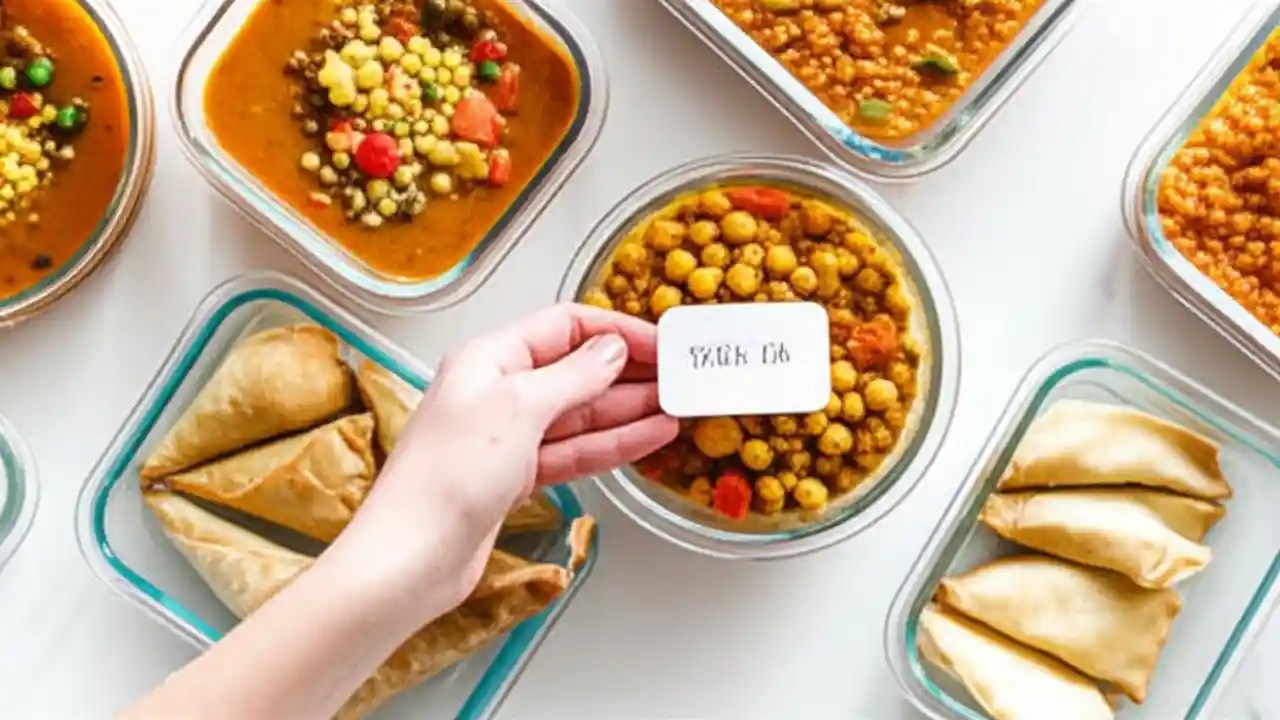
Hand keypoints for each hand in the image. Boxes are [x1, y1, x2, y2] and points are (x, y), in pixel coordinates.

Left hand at [331, 303, 678, 628]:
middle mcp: (498, 391)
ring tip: (678, 405)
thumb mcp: (519, 407)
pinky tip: (650, 436)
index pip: (564, 326)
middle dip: (629, 372)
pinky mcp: (517, 477)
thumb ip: (573, 376)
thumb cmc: (447, 475)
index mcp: (488, 359)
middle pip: (576, 370)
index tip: (660, 342)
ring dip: (630, 409)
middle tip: (679, 375)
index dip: (617, 331)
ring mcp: (509, 437)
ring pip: (582, 414)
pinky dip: (614, 443)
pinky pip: (576, 450)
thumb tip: (612, 349)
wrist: (412, 555)